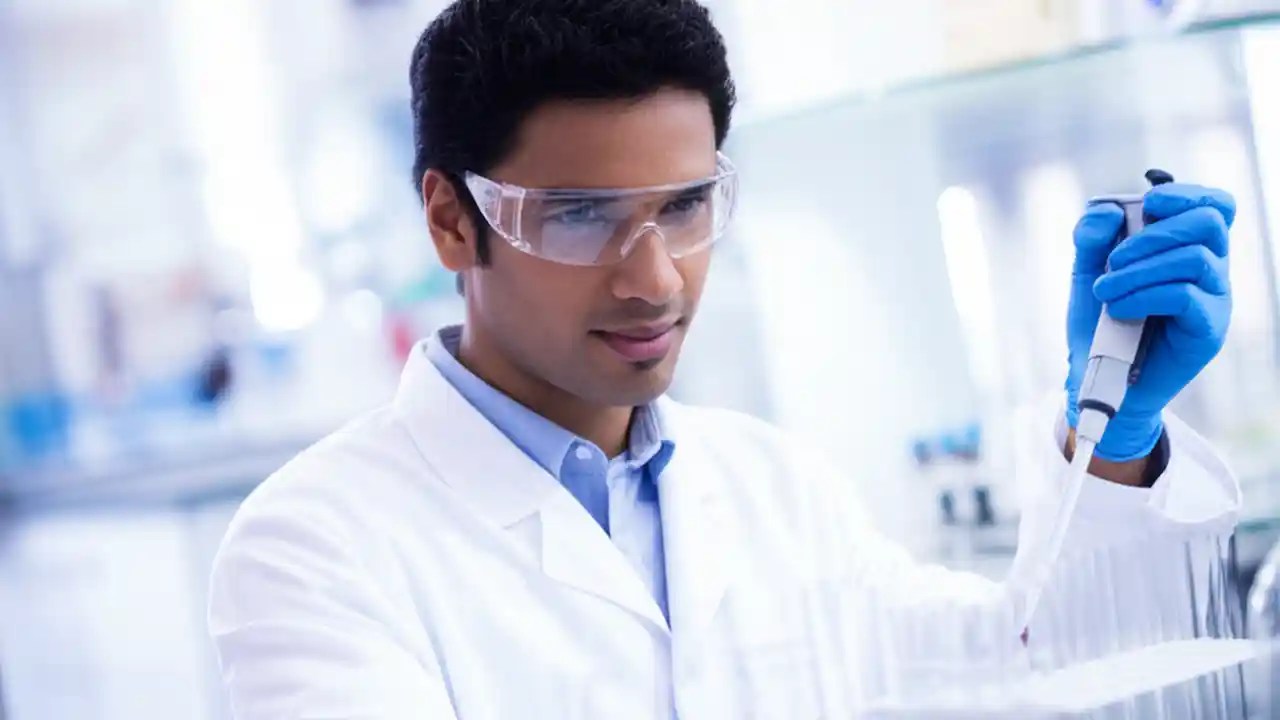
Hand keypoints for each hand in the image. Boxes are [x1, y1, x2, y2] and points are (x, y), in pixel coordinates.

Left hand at [1064, 183, 1234, 461]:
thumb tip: (1107, 210)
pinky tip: (1118, 309)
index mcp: (1188, 247)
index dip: (1187, 194)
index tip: (1148, 203)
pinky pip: (1185, 296)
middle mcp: (1211, 270)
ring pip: (1194, 259)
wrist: (1096, 378)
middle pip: (1210, 222)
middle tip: (1114, 259)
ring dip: (1139, 269)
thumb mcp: (1087, 271)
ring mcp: (1215, 300)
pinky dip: (1143, 295)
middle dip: (1155, 232)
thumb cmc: (1099, 322)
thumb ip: (1092, 237)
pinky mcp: (1208, 331)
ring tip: (1105, 290)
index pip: (1215, 205)